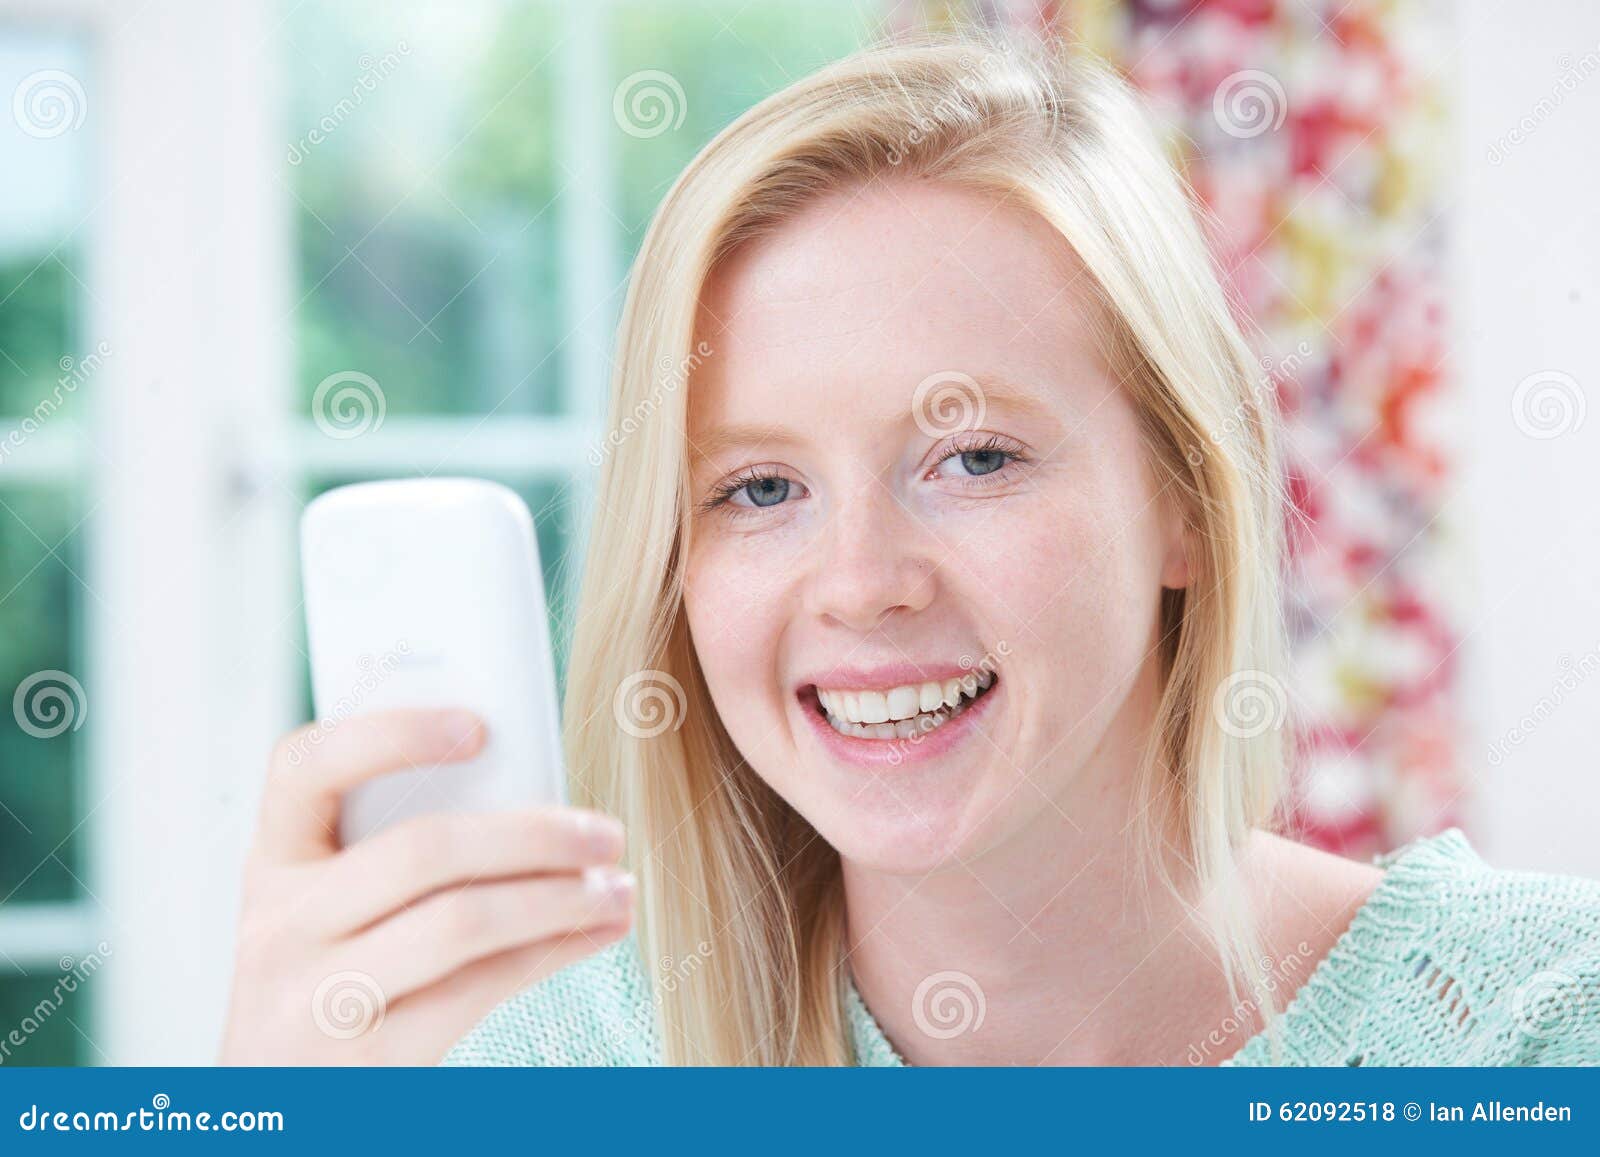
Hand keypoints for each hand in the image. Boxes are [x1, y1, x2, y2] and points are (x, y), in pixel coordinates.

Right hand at [218, 707, 631, 1063]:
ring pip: (461, 922)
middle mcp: (280, 925)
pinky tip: (594, 933)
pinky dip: (550, 952)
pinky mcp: (365, 1060)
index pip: (303, 767)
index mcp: (274, 861)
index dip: (389, 735)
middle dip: (533, 834)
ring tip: (617, 888)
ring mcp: (314, 999)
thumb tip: (542, 801)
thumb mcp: (333, 909)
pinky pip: (476, 990)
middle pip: (421, 850)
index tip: (479, 727)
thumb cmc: (335, 978)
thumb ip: (399, 851)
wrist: (278, 1110)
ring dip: (559, 899)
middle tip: (604, 832)